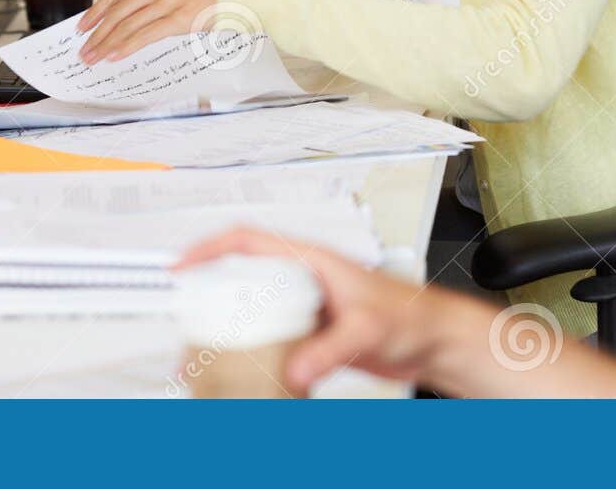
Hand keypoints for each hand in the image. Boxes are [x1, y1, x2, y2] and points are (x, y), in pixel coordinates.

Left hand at [76, 0, 225, 62]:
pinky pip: (146, 34)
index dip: (96, 10)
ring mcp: (168, 1)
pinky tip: (115, 55)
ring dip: (106, 44)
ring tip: (93, 58)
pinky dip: (127, 46)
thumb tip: (139, 15)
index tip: (83, 26)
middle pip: (117, 11)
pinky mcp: (179, 18)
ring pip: (127, 24)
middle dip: (96, 33)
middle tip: (83, 50)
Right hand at [177, 227, 484, 393]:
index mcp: (310, 260)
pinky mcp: (312, 335)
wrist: (433, 340)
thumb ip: (329, 348)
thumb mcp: (366, 328)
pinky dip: (254, 357)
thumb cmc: (411, 315)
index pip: (249, 239)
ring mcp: (306, 308)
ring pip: (253, 311)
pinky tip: (247, 375)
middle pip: (243, 277)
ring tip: (207, 354)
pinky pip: (271, 341)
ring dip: (230, 331)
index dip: (210, 248)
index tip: (182, 267)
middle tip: (188, 322)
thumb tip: (293, 371)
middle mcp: (303, 280)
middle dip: (211, 296)